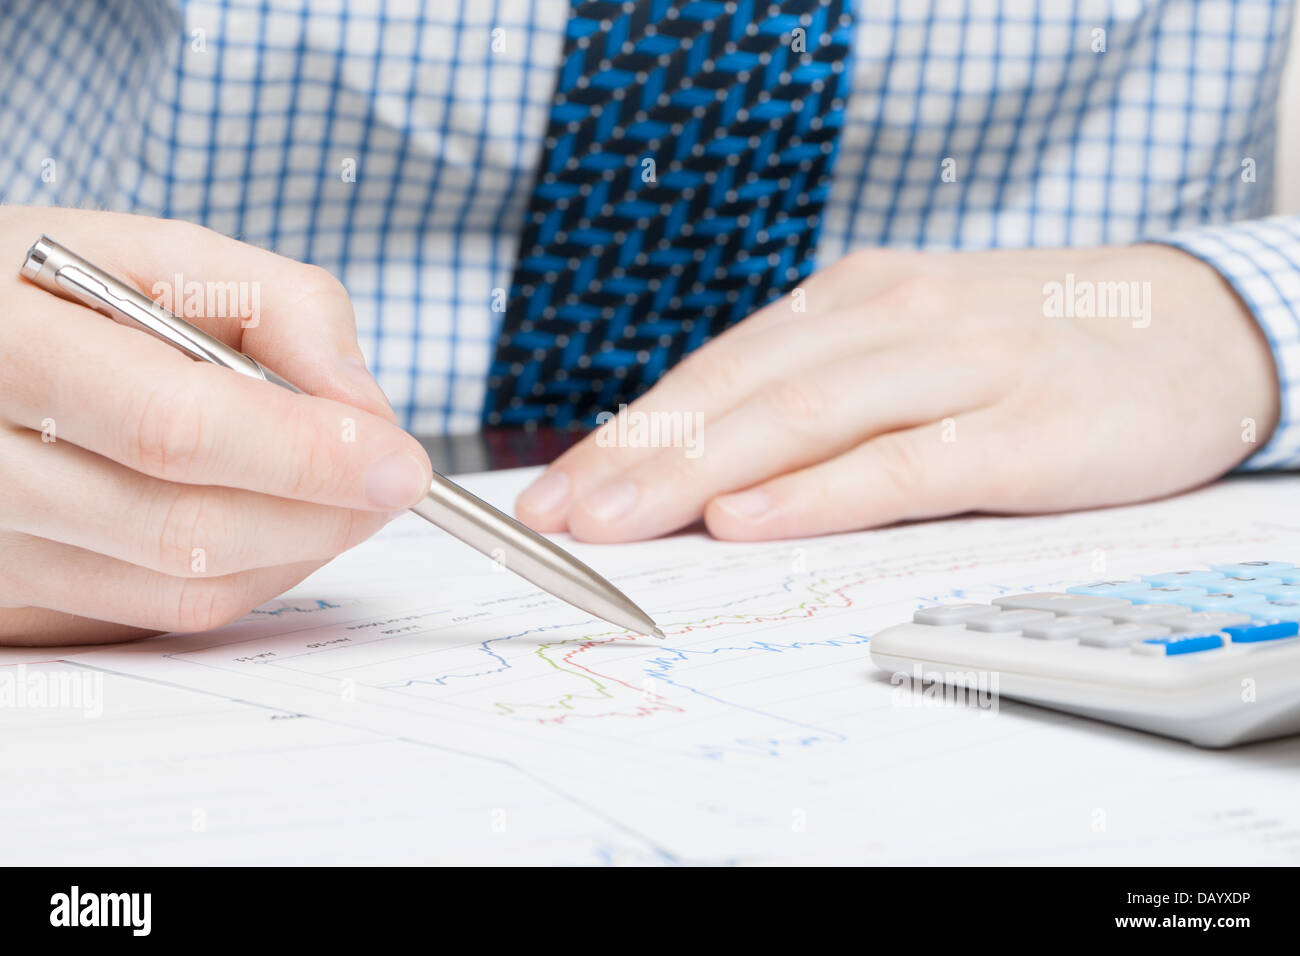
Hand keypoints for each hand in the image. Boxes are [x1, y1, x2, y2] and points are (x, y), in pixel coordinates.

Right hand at [0, 207, 431, 644]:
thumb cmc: (52, 287)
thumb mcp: (159, 253)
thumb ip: (280, 306)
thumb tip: (365, 409)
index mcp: (2, 342)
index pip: (177, 427)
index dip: (306, 455)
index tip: (402, 464)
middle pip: (187, 529)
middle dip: (322, 512)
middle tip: (389, 482)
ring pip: (182, 590)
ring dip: (297, 549)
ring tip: (335, 493)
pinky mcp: (11, 599)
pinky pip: (158, 620)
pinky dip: (245, 576)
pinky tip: (269, 523)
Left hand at [516, 244, 1279, 541]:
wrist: (1197, 327)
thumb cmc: (1030, 349)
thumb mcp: (913, 349)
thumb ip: (825, 396)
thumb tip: (711, 472)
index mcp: (857, 302)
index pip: (720, 370)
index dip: (632, 431)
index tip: (560, 486)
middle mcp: (896, 320)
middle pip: (741, 392)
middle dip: (637, 457)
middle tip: (559, 514)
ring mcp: (962, 367)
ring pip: (804, 417)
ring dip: (697, 472)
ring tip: (619, 520)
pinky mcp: (1025, 426)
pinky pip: (904, 461)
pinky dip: (819, 491)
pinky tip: (750, 517)